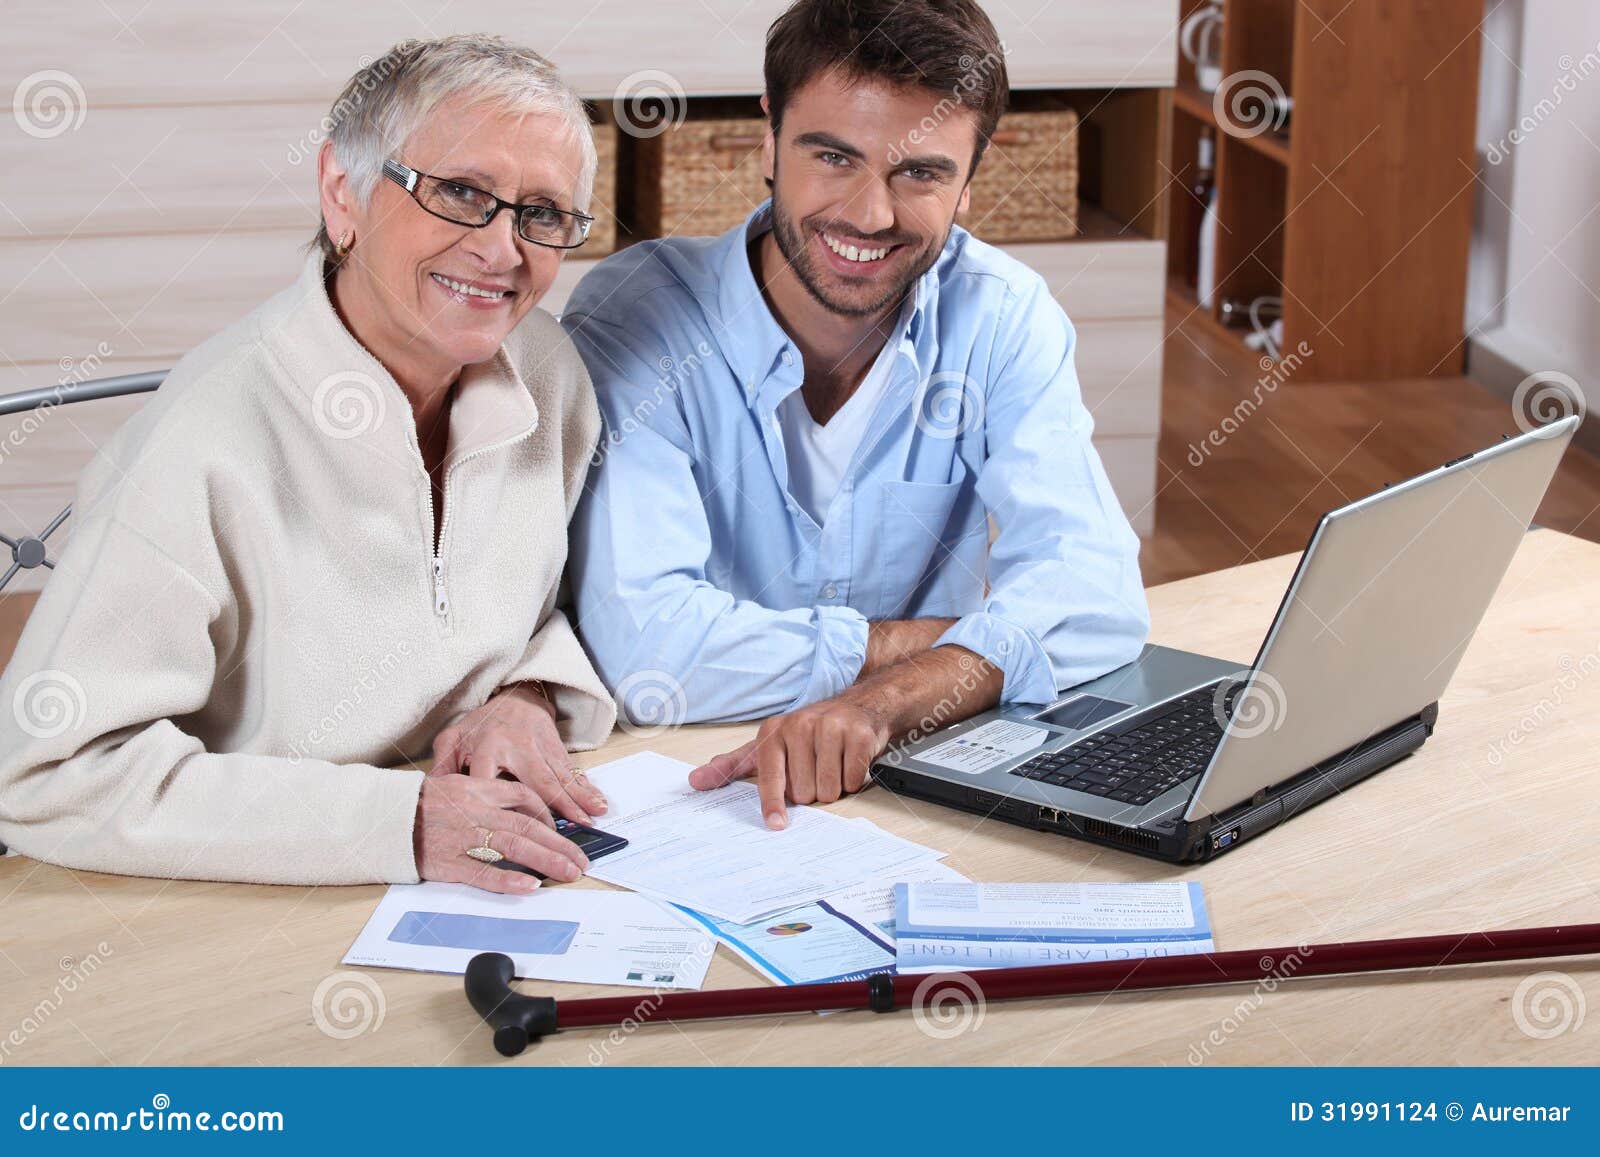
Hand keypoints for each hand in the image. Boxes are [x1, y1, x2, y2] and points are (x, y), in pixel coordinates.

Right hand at [413, 774, 588, 894]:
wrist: (384, 818)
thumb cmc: (422, 802)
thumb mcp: (459, 785)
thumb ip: (490, 794)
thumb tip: (526, 811)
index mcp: (479, 790)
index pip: (524, 798)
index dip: (549, 815)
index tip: (563, 831)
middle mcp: (476, 812)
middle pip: (528, 827)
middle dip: (561, 845)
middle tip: (582, 860)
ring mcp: (463, 838)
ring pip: (514, 848)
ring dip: (546, 861)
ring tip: (569, 872)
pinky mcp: (448, 863)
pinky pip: (483, 873)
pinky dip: (508, 879)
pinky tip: (530, 885)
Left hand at [430, 682, 607, 824]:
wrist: (515, 696)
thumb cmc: (481, 725)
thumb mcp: (454, 738)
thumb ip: (442, 766)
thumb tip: (431, 793)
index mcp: (487, 748)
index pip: (490, 782)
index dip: (497, 806)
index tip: (506, 831)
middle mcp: (516, 747)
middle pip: (537, 781)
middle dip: (557, 806)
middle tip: (570, 829)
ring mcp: (539, 746)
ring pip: (560, 776)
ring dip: (578, 797)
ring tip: (594, 815)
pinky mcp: (555, 746)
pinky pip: (571, 770)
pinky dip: (585, 787)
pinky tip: (597, 801)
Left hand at [687, 698, 890, 829]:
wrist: (858, 705)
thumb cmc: (809, 731)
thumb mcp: (768, 745)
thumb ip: (733, 765)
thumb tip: (695, 780)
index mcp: (773, 733)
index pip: (770, 776)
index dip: (772, 804)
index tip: (775, 825)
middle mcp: (800, 726)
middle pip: (803, 792)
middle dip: (812, 790)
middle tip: (816, 770)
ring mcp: (830, 728)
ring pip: (828, 789)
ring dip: (833, 787)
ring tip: (832, 765)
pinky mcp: (857, 735)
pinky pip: (852, 779)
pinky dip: (852, 779)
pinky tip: (849, 761)